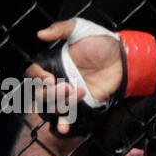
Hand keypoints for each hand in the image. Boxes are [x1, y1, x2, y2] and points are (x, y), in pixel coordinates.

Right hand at [26, 19, 123, 135]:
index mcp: (53, 63)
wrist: (122, 56)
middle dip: (51, 93)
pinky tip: (64, 127)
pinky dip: (64, 123)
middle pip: (40, 93)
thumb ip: (60, 29)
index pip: (33, 73)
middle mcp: (58, 79)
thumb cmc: (101, 41)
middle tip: (66, 86)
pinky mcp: (82, 104)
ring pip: (53, 106)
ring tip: (79, 93)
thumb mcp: (80, 28)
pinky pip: (68, 116)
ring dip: (61, 104)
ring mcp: (69, 93)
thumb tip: (41, 34)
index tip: (49, 78)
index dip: (36, 77)